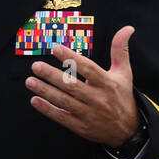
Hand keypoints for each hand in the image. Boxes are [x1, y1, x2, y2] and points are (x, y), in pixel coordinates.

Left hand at [25, 25, 139, 147]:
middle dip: (52, 75)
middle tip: (36, 66)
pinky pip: (62, 117)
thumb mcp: (124, 73)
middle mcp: (97, 98)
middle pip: (72, 85)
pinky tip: (35, 100)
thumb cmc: (122, 96)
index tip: (56, 48)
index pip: (88, 68)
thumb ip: (120, 50)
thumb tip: (127, 28)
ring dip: (45, 91)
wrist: (128, 129)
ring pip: (64, 101)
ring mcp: (88, 114)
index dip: (72, 58)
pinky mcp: (81, 127)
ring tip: (30, 81)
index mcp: (107, 83)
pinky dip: (48, 109)